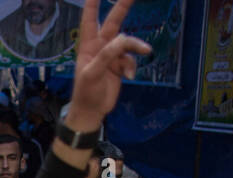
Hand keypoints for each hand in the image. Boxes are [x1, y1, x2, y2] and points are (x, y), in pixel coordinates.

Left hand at [66, 0, 151, 131]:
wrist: (93, 112)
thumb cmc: (86, 93)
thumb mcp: (93, 74)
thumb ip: (107, 55)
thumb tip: (123, 39)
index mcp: (88, 45)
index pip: (89, 20)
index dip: (92, 5)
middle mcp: (100, 47)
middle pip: (113, 22)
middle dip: (122, 7)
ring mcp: (111, 56)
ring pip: (127, 43)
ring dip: (136, 46)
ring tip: (146, 51)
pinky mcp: (120, 66)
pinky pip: (131, 59)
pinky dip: (132, 66)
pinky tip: (129, 77)